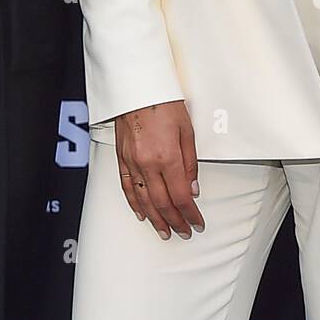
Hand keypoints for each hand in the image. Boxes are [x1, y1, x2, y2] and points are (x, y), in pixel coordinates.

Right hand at [114, 100, 204, 239]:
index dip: (190, 214)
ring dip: (155, 219)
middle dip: (175, 221)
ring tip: (164, 231)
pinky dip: (134, 203)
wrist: (137, 87)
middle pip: (163, 203)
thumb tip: (193, 188)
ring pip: (143, 200)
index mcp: (168, 157)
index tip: (197, 223)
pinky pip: (127, 187)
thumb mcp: (187, 130)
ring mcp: (132, 162)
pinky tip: (141, 213)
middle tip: (184, 231)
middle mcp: (148, 163)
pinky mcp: (122, 158)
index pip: (181, 196)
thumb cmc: (164, 103)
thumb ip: (190, 162)